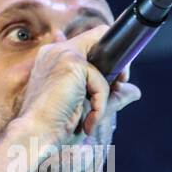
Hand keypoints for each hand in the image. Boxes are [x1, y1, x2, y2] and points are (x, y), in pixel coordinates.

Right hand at [16, 25, 119, 146]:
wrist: (35, 136)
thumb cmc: (55, 126)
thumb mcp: (88, 108)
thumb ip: (111, 96)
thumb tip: (136, 91)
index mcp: (54, 58)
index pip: (88, 40)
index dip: (107, 55)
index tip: (117, 78)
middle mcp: (55, 51)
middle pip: (100, 35)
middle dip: (117, 62)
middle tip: (119, 86)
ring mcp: (62, 53)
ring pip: (103, 63)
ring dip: (104, 93)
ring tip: (91, 116)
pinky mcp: (70, 63)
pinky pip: (99, 81)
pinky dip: (99, 104)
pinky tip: (87, 120)